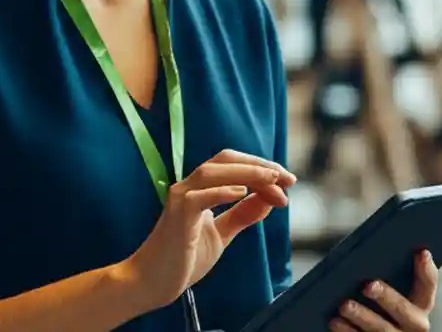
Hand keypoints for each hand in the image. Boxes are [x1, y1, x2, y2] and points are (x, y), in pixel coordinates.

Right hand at [119, 149, 294, 311]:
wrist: (153, 282)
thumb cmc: (183, 259)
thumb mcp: (221, 234)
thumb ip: (241, 216)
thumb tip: (268, 199)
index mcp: (199, 189)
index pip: (232, 165)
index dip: (261, 168)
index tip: (287, 182)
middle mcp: (188, 187)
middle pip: (225, 160)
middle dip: (259, 164)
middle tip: (287, 178)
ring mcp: (181, 199)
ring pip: (213, 171)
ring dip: (247, 172)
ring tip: (272, 180)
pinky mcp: (178, 216)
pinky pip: (200, 196)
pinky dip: (222, 190)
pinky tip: (243, 193)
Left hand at [332, 250, 438, 331]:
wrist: (363, 324)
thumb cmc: (369, 297)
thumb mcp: (380, 285)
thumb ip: (380, 271)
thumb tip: (364, 252)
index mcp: (419, 305)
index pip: (427, 286)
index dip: (426, 271)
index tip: (421, 252)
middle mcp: (413, 325)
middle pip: (405, 311)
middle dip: (387, 297)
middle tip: (367, 285)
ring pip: (382, 330)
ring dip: (363, 316)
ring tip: (344, 305)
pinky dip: (348, 331)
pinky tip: (335, 321)